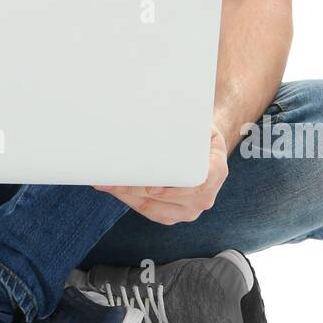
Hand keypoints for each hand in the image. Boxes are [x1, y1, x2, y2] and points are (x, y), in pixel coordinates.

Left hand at [93, 122, 229, 224]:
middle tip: (113, 178)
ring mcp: (191, 209)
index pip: (198, 185)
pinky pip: (151, 212)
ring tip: (106, 183)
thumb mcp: (200, 123)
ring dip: (128, 196)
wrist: (204, 149)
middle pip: (169, 200)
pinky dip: (131, 201)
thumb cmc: (198, 132)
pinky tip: (115, 188)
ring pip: (156, 208)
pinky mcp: (175, 214)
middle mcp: (206, 196)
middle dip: (137, 190)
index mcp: (216, 171)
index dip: (175, 190)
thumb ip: (186, 122)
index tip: (152, 188)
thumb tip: (161, 108)